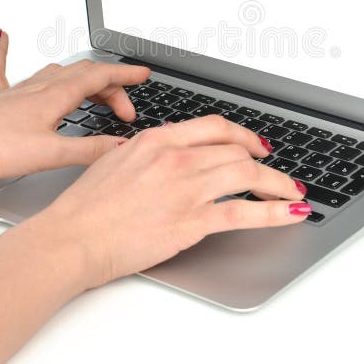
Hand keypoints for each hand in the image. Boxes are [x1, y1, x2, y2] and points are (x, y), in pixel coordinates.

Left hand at [0, 30, 149, 178]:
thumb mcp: (50, 154)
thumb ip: (90, 150)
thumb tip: (122, 146)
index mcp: (56, 95)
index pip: (100, 77)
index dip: (125, 77)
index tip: (144, 75)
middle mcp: (39, 85)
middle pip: (84, 75)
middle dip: (111, 87)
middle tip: (125, 109)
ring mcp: (18, 89)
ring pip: (57, 73)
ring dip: (81, 79)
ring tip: (94, 93)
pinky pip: (2, 67)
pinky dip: (6, 51)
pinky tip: (2, 36)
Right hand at [34, 115, 310, 287]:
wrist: (70, 237)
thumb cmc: (84, 206)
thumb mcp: (114, 162)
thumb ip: (146, 154)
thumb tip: (164, 152)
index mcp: (157, 141)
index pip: (214, 127)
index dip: (243, 134)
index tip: (254, 144)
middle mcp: (175, 158)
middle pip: (236, 149)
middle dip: (265, 161)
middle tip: (277, 173)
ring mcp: (185, 188)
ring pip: (247, 173)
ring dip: (278, 184)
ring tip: (292, 193)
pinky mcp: (190, 221)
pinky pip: (244, 212)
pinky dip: (274, 212)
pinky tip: (290, 213)